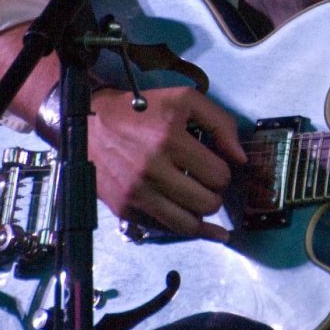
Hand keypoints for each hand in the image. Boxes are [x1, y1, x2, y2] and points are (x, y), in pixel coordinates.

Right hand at [87, 86, 246, 242]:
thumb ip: (219, 123)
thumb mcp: (183, 100)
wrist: (89, 124)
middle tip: (205, 183)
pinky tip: (196, 224)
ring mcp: (137, 192)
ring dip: (200, 214)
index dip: (222, 171)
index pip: (219, 175)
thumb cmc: (140, 110)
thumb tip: (241, 158)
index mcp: (170, 139)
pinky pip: (164, 229)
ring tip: (198, 200)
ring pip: (188, 224)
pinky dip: (181, 226)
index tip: (214, 165)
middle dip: (214, 194)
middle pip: (207, 203)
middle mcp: (152, 169)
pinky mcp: (124, 208)